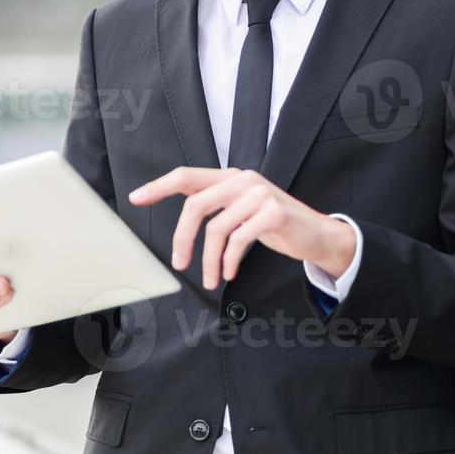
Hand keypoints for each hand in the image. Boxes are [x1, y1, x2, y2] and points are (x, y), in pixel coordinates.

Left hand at [127, 167, 356, 289]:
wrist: (318, 235)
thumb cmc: (275, 225)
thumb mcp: (243, 212)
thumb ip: (217, 208)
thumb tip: (183, 223)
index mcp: (231, 177)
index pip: (187, 176)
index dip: (159, 186)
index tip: (136, 198)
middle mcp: (244, 180)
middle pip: (195, 205)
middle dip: (182, 239)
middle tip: (180, 264)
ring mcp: (260, 193)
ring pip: (217, 228)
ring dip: (209, 260)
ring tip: (211, 278)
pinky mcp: (274, 212)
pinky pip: (239, 240)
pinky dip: (230, 261)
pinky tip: (230, 271)